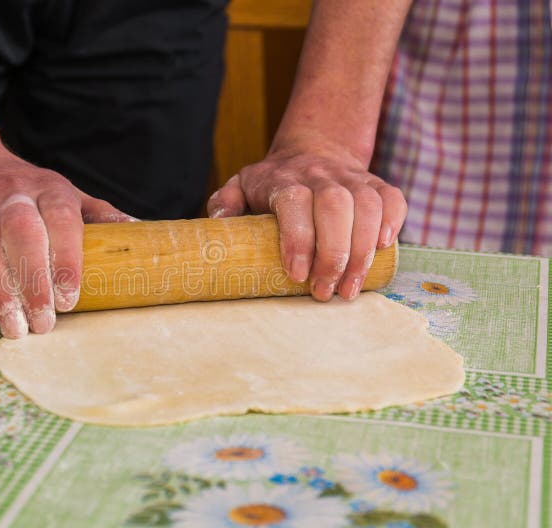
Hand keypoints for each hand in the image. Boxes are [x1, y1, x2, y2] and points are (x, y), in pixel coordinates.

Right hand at [0, 140, 134, 337]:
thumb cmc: (20, 189)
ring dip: (0, 283)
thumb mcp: (61, 194)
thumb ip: (96, 214)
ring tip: (12, 323)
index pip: (63, 221)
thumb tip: (140, 232)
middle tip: (43, 323)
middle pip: (26, 233)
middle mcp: (14, 189)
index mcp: (50, 189)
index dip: (67, 259)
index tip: (69, 299)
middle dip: (35, 281)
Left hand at [207, 139, 406, 300]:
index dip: (298, 238)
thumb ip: (226, 202)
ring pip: (367, 206)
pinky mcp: (376, 184)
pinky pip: (393, 198)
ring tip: (350, 288)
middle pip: (335, 206)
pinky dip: (392, 222)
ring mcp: (351, 178)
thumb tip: (219, 224)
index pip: (294, 202)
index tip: (296, 275)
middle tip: (325, 292)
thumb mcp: (241, 185)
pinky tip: (382, 248)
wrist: (312, 150)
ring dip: (362, 251)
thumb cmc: (272, 182)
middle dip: (333, 254)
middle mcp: (320, 175)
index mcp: (284, 179)